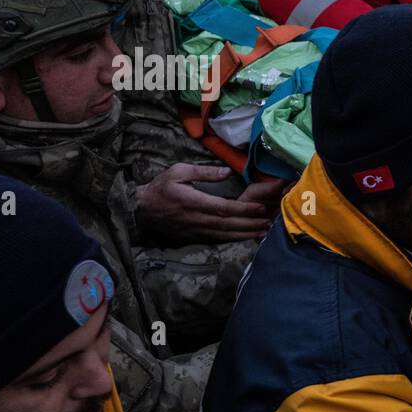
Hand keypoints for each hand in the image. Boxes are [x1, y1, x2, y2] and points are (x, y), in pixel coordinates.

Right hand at [136, 163, 276, 242]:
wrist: (141, 211)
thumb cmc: (160, 188)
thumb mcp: (178, 172)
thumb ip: (203, 172)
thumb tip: (227, 171)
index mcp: (194, 202)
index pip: (224, 208)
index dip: (244, 210)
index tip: (260, 208)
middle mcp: (198, 219)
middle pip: (229, 224)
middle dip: (251, 224)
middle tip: (270, 222)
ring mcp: (197, 230)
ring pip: (226, 234)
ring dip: (246, 234)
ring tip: (264, 232)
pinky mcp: (195, 237)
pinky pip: (218, 240)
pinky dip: (234, 239)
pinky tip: (247, 238)